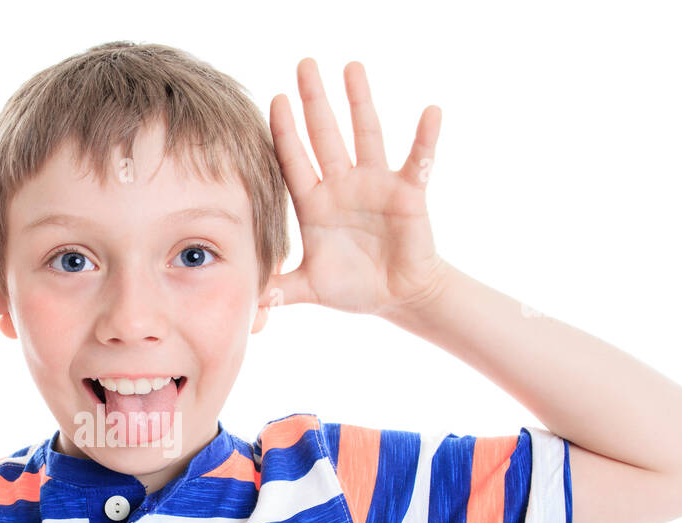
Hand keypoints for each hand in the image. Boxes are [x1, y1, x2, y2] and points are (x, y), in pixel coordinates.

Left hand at [267, 60, 448, 319]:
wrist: (395, 296)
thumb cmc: (352, 287)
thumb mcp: (309, 288)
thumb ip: (280, 289)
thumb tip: (252, 300)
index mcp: (314, 204)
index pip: (295, 161)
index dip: (285, 132)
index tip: (275, 99)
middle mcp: (342, 186)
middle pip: (325, 136)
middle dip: (314, 101)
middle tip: (304, 64)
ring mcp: (375, 185)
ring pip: (365, 135)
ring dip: (360, 102)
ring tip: (352, 67)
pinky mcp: (408, 193)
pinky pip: (417, 161)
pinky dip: (425, 138)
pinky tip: (430, 112)